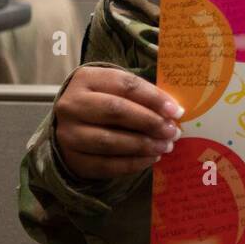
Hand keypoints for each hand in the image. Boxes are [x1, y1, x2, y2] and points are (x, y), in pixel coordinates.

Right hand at [53, 65, 182, 180]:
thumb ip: (142, 96)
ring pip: (109, 141)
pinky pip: (105, 164)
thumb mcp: (117, 90)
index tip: (176, 111)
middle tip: (172, 131)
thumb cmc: (104, 102)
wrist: (72, 125)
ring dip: (143, 145)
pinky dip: (133, 163)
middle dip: (150, 122)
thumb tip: (173, 112)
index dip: (153, 98)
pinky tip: (151, 158)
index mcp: (86, 79)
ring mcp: (68, 133)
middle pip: (115, 110)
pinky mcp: (72, 159)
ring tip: (165, 146)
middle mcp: (72, 104)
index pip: (125, 84)